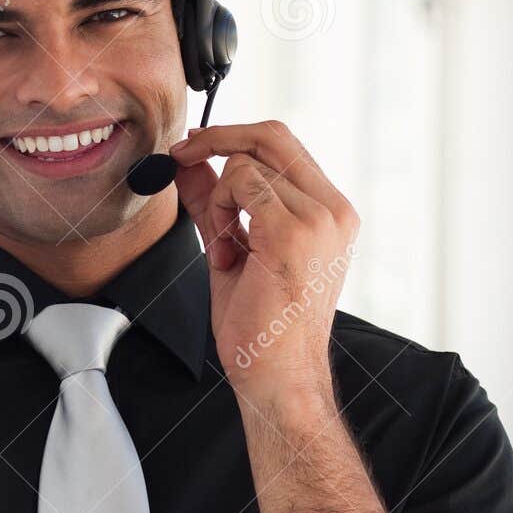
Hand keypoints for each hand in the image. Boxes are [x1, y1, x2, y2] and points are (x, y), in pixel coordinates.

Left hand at [168, 121, 358, 408]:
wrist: (278, 375)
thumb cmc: (262, 326)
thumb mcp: (233, 248)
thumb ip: (215, 203)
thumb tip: (190, 164)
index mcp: (329, 213)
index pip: (283, 146)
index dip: (234, 137)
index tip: (196, 146)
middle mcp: (332, 210)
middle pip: (271, 136)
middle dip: (216, 138)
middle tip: (180, 154)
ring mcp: (318, 218)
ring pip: (248, 164)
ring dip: (218, 201)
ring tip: (225, 249)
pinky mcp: (292, 231)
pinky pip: (239, 186)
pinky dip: (219, 215)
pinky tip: (227, 257)